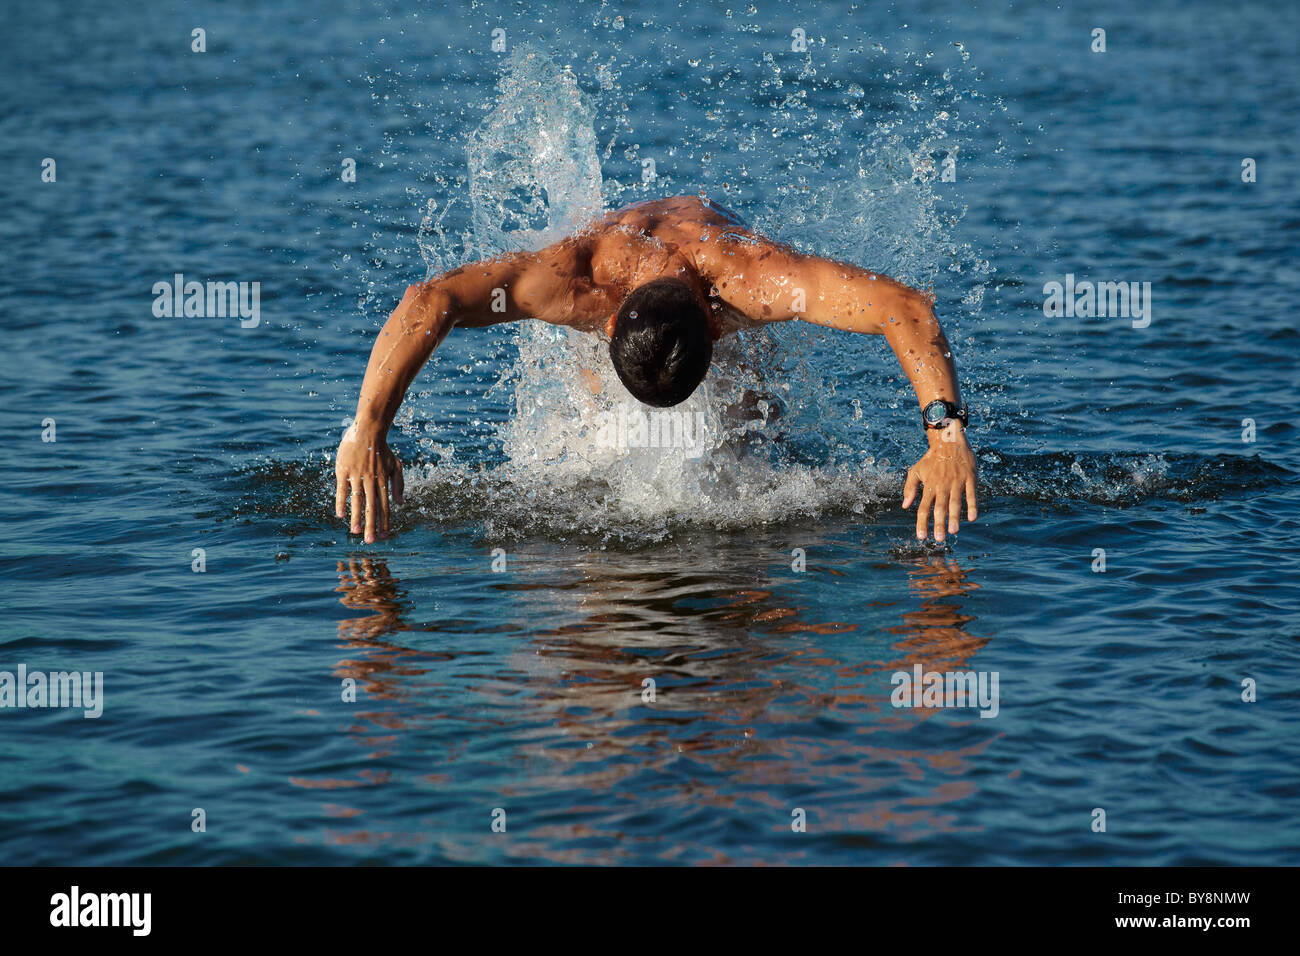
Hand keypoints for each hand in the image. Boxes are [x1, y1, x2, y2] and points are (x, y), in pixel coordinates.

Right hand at [334, 423, 402, 543]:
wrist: (368, 430)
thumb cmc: (382, 450)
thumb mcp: (396, 466)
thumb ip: (399, 485)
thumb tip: (400, 504)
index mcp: (383, 481)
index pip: (385, 506)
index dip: (385, 522)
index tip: (385, 536)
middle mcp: (371, 481)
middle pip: (372, 507)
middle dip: (371, 525)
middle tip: (370, 541)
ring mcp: (357, 476)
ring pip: (357, 500)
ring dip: (356, 517)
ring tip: (355, 532)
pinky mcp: (344, 471)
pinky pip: (342, 490)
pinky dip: (341, 502)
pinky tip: (340, 515)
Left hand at [902, 423, 977, 541]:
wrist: (948, 441)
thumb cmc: (931, 459)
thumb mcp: (916, 471)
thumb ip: (909, 488)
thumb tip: (904, 506)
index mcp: (929, 485)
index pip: (924, 507)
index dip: (922, 522)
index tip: (921, 536)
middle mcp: (942, 485)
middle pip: (940, 508)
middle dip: (939, 524)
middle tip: (939, 539)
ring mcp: (956, 482)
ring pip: (955, 502)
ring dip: (954, 517)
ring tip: (953, 531)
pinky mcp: (969, 478)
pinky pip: (971, 494)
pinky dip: (972, 506)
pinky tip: (972, 518)